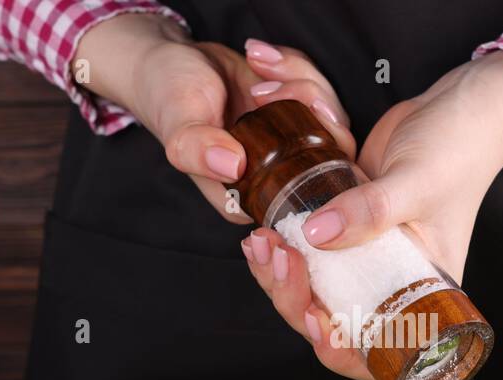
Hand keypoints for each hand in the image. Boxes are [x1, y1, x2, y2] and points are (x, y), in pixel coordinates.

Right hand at [74, 13, 353, 220]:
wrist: (170, 61)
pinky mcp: (298, 112)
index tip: (295, 111)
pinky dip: (293, 65)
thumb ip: (197, 149)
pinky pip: (318, 88)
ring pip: (331, 114)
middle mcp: (278, 176)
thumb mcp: (178, 125)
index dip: (316, 153)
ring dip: (297, 77)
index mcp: (252, 197)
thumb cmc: (168, 99)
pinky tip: (259, 59)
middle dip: (307, 101)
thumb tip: (231, 166)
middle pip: (334, 150)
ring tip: (256, 63)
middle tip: (263, 84)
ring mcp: (292, 144)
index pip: (310, 193)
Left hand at [241, 52, 502, 379]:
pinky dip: (281, 252)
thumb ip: (371, 209)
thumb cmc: (457, 149)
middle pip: (331, 323)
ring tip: (260, 244)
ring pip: (312, 292)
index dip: (340, 350)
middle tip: (276, 259)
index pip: (379, 349)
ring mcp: (365, 259)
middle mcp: (391, 284)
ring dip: (278, 278)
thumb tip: (316, 235)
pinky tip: (262, 233)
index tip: (313, 320)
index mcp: (422, 292)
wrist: (455, 108)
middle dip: (294, 301)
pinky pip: (307, 257)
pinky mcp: (345, 231)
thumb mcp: (418, 181)